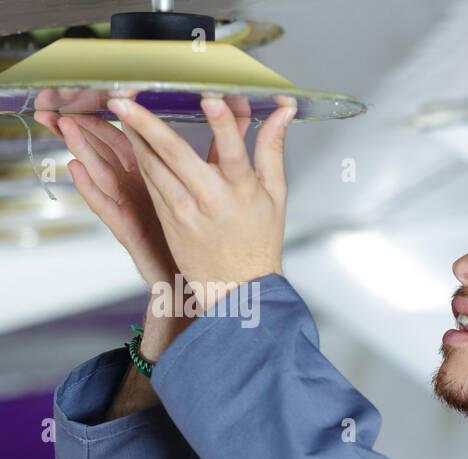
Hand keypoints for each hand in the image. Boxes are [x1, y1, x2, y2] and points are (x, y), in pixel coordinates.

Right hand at [33, 105, 250, 292]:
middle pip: (115, 152)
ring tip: (66, 125)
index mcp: (164, 179)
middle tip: (75, 97)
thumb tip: (237, 114)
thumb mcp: (213, 191)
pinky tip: (76, 171)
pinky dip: (90, 190)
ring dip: (84, 149)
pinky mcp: (133, 233)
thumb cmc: (214, 238)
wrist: (218, 285)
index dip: (122, 116)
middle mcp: (147, 191)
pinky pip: (107, 210)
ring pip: (105, 175)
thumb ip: (216, 154)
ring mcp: (137, 211)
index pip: (138, 140)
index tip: (110, 88)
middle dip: (95, 126)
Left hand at [104, 94, 293, 311]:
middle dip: (147, 123)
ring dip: (134, 135)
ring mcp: (184, 210)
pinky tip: (131, 138)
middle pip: (175, 154)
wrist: (238, 287)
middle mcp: (210, 200)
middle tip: (124, 98)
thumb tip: (282, 113)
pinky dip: (138, 157)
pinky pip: (149, 181)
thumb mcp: (275, 194)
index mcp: (242, 192)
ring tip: (121, 108)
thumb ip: (272, 149)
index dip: (223, 126)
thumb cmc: (259, 241)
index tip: (211, 98)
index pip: (232, 153)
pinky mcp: (167, 218)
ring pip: (152, 165)